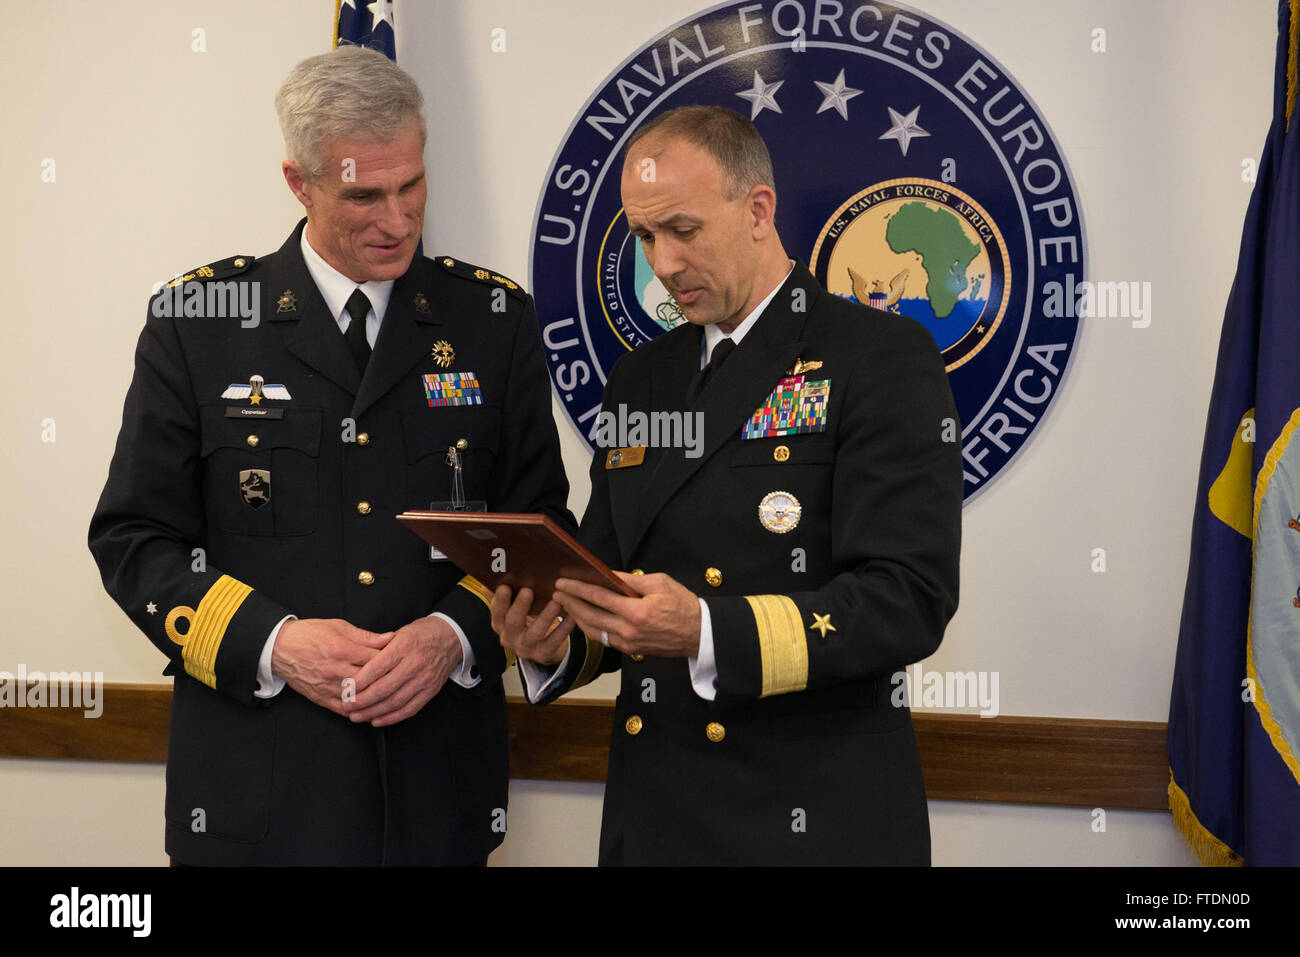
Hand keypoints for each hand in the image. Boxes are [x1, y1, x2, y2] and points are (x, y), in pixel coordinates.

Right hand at [271, 618, 391, 716]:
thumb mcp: (339, 627)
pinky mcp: (320, 698)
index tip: (402, 660)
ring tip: (390, 695)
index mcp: (341, 650)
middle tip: (400, 679)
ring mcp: (327, 687)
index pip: (375, 659)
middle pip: (370, 680)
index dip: (392, 660)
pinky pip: (344, 709)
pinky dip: (359, 710)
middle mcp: (335, 670)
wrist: (279, 647)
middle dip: (387, 680)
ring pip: (359, 698)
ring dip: (375, 698)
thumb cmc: (310, 634)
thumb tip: (391, 638)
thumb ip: (366, 636)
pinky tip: (370, 707)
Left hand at [346, 616, 462, 726]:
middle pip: (384, 688)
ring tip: (356, 716)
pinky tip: (377, 721)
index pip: (376, 668)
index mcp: (403, 646)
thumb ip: (378, 647)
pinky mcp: (430, 691)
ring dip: (373, 712)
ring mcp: (424, 679)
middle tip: (347, 706)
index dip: (358, 681)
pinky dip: (391, 718)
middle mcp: (414, 664)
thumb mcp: (399, 633)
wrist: (451, 637)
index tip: (344, 689)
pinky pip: (409, 709)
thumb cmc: (421, 634)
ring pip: (395, 702)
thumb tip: (354, 664)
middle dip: (362, 700)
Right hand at [491, 585, 574, 665]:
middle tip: (528, 590)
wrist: (538, 645)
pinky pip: (555, 640)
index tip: (505, 587)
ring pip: (536, 632)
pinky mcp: (542, 654)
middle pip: (513, 622)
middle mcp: (509, 638)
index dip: (499, 600)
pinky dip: (564, 627)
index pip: (496, 612)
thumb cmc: (524, 620)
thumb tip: (487, 582)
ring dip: (546, 616)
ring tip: (556, 601)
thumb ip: (501, 597)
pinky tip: (572, 615)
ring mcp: (525, 648)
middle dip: (521, 606)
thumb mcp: (510, 610)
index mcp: (499, 624)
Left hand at [553, 572, 701, 658]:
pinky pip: (605, 638)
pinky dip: (591, 628)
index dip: (577, 588)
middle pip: (590, 616)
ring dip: (577, 617)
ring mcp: (628, 643)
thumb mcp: (660, 583)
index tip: (563, 582)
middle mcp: (629, 630)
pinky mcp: (631, 650)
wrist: (699, 634)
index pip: (598, 597)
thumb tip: (607, 574)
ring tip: (566, 605)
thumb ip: (630, 581)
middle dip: (570, 603)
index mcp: (636, 612)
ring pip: (594, 631)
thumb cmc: (683, 605)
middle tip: (557, 592)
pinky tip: (584, 618)